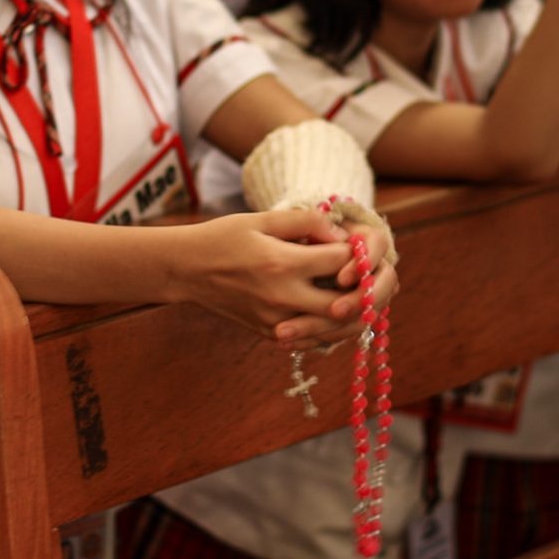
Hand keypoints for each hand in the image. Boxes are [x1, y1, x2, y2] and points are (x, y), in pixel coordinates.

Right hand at [177, 210, 397, 346]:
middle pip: (346, 304)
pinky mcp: (269, 333)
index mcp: (281, 263)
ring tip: (363, 293)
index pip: (342, 261)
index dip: (359, 251)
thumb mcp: (262, 218)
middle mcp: (282, 297)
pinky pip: (314, 339)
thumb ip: (307, 222)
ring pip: (334, 329)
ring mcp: (276, 320)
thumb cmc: (224, 237)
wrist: (186, 270)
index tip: (359, 242)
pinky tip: (340, 311)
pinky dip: (333, 329)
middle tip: (372, 274)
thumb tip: (343, 236)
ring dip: (357, 314)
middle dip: (367, 289)